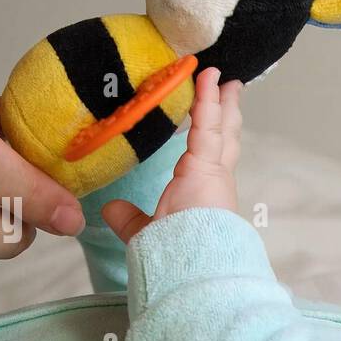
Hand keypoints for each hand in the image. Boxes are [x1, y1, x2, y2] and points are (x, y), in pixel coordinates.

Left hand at [102, 66, 241, 244]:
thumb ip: (129, 218)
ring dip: (220, 99)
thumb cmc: (172, 254)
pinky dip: (208, 98)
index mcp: (201, 193)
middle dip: (228, 112)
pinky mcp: (207, 165)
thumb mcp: (143, 231)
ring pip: (221, 127)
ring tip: (221, 75)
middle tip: (231, 88)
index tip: (213, 115)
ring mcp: (214, 171)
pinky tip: (209, 77)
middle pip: (225, 137)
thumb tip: (110, 210)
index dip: (213, 134)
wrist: (188, 265)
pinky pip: (208, 123)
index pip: (210, 156)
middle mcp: (214, 180)